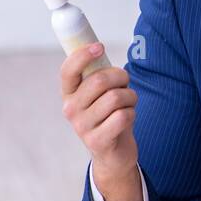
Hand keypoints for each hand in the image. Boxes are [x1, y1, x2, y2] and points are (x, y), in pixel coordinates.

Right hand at [60, 43, 142, 200]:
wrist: (113, 154)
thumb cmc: (109, 116)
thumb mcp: (100, 94)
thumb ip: (98, 74)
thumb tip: (97, 47)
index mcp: (69, 93)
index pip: (68, 70)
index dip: (83, 55)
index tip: (100, 46)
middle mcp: (70, 109)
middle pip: (100, 80)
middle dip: (121, 77)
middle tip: (125, 83)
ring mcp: (82, 126)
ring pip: (116, 98)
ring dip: (130, 97)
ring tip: (128, 104)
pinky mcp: (97, 141)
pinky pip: (123, 116)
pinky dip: (132, 114)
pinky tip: (127, 119)